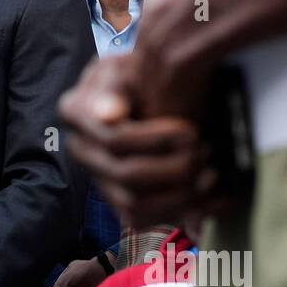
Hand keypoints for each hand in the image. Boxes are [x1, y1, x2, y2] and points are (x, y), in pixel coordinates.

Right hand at [59, 58, 214, 227]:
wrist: (139, 89)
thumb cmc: (133, 72)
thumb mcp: (121, 65)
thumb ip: (115, 86)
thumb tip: (109, 115)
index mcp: (75, 114)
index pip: (115, 139)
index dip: (156, 140)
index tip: (189, 131)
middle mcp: (81, 150)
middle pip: (127, 175)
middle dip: (173, 167)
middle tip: (203, 151)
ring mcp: (98, 178)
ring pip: (135, 206)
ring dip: (179, 196)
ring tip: (208, 173)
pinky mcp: (118, 200)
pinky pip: (145, 221)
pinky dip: (181, 215)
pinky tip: (211, 200)